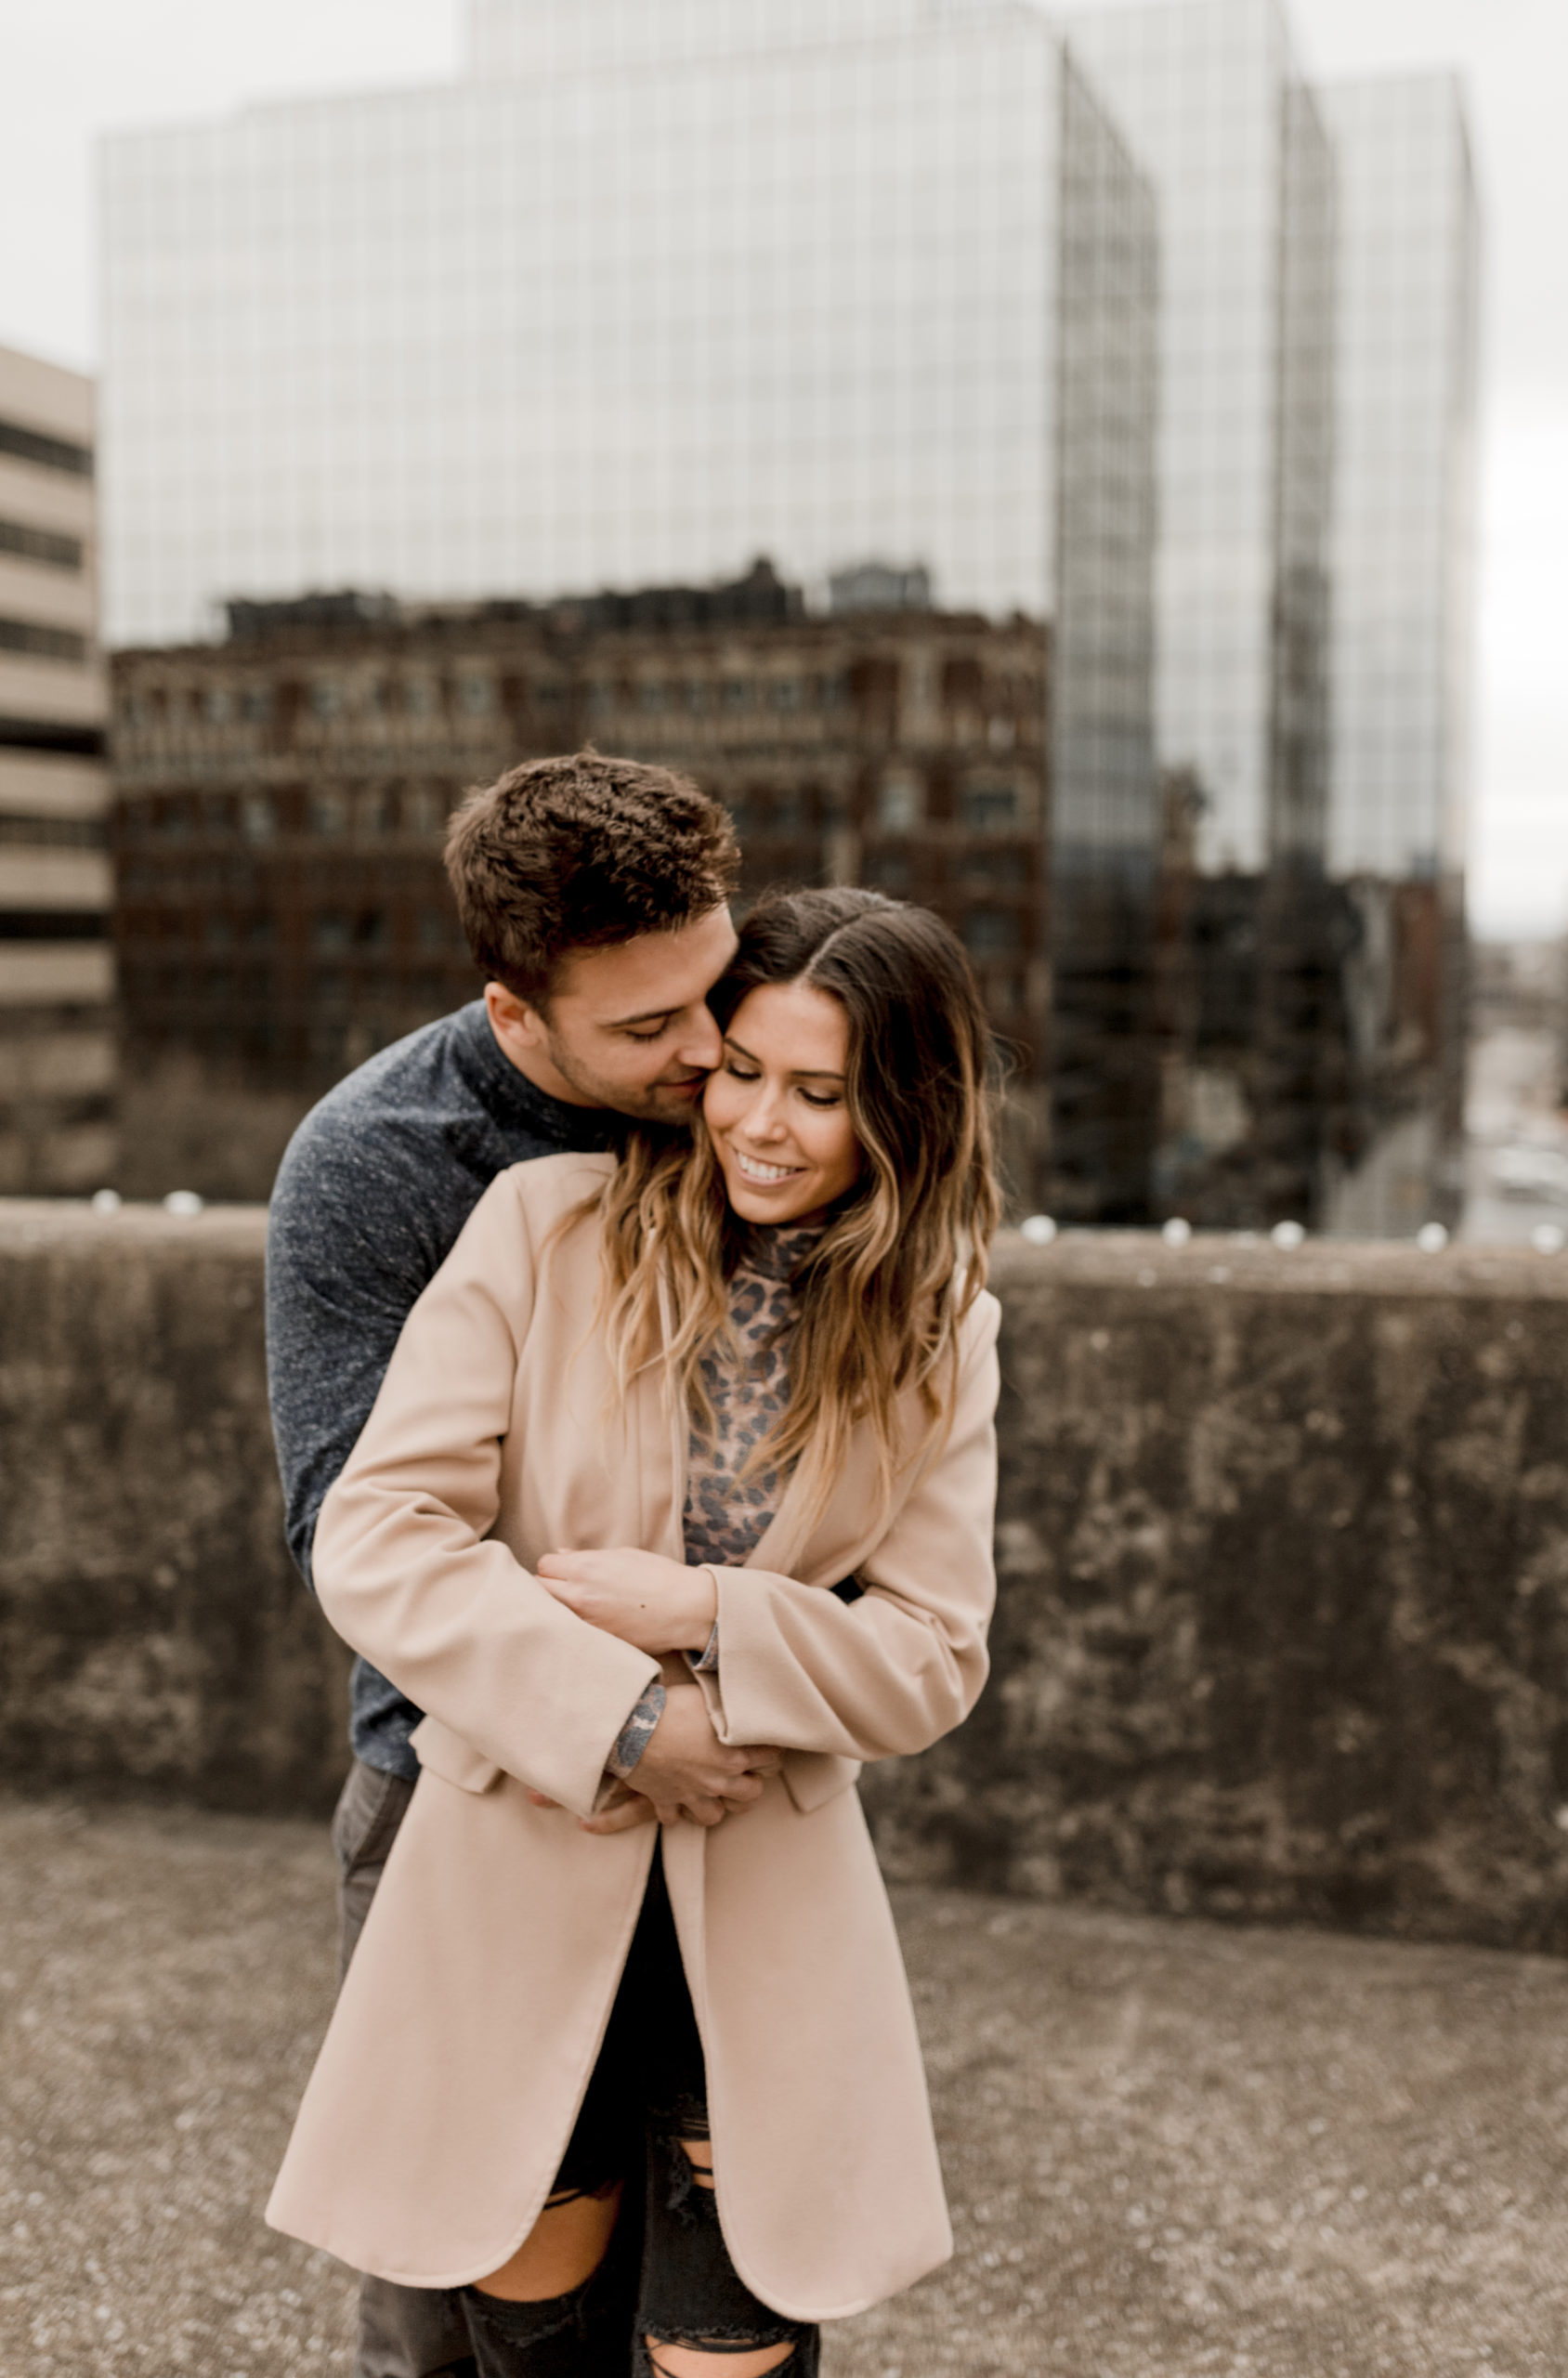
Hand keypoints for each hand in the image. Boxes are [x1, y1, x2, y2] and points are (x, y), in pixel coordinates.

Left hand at [537, 1547, 716, 1656]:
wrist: (688, 1608)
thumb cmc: (660, 1576)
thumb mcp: (623, 1556)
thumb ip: (588, 1557)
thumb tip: (560, 1555)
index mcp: (585, 1567)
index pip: (544, 1566)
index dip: (552, 1568)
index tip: (563, 1573)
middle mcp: (579, 1595)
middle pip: (538, 1590)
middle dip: (547, 1588)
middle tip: (563, 1592)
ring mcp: (585, 1622)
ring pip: (549, 1615)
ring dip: (555, 1611)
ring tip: (573, 1610)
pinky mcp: (596, 1642)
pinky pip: (569, 1634)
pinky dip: (571, 1630)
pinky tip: (586, 1626)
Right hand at [629, 1685, 779, 1828]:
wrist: (630, 1727)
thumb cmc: (670, 1706)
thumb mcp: (707, 1697)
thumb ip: (728, 1706)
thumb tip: (741, 1699)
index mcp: (734, 1753)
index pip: (772, 1760)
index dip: (770, 1752)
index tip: (764, 1745)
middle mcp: (718, 1779)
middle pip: (752, 1794)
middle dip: (750, 1783)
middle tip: (742, 1770)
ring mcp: (692, 1794)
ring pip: (715, 1816)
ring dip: (716, 1805)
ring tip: (713, 1791)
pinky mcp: (665, 1800)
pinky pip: (674, 1818)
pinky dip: (675, 1811)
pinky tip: (675, 1797)